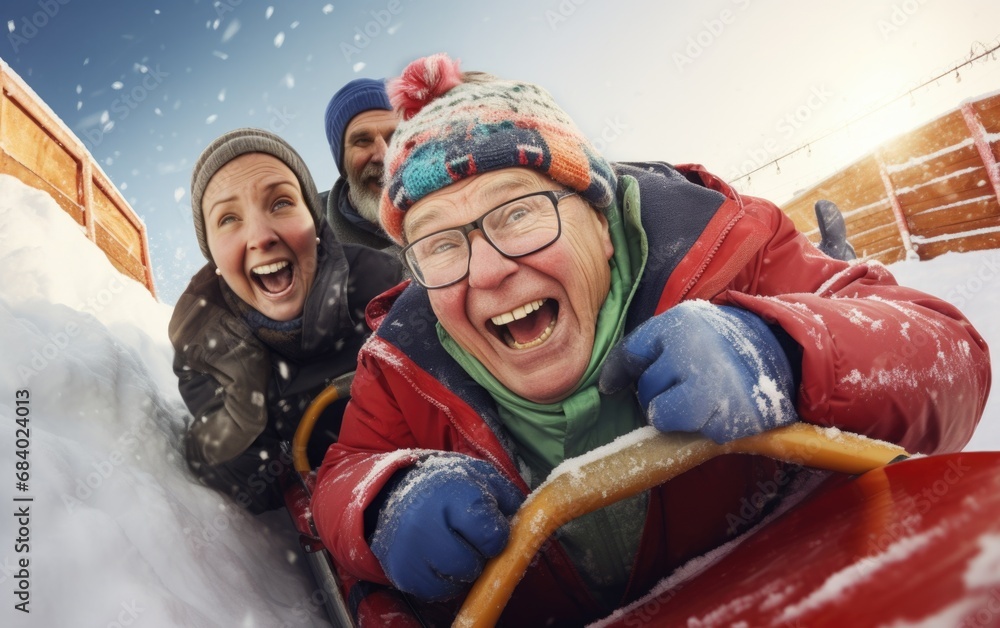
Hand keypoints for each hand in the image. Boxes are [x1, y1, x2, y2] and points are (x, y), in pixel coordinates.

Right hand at [370, 454, 523, 600]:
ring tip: (454, 546)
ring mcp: (410, 550)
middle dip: (479, 555)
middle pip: (471, 563)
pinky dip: (445, 581)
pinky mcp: (402, 572)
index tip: (491, 530)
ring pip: (455, 581)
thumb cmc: (446, 486)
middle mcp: (425, 522)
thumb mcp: (480, 478)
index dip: (496, 536)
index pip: (490, 533)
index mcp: (451, 494)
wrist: (396, 491)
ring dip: (463, 570)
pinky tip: (439, 559)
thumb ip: (507, 500)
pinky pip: (436, 593)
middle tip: (471, 540)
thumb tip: (528, 528)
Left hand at [600, 301, 797, 442]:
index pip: (632, 352)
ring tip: (699, 400)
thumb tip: (611, 384)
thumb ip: (656, 347)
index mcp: (680, 324)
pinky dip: (701, 426)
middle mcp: (691, 352)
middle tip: (685, 385)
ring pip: (660, 415)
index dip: (618, 372)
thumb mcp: (691, 328)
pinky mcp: (724, 418)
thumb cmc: (727, 344)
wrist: (786, 354)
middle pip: (647, 387)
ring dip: (673, 413)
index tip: (609, 386)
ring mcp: (708, 387)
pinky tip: (719, 410)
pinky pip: (691, 431)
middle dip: (658, 391)